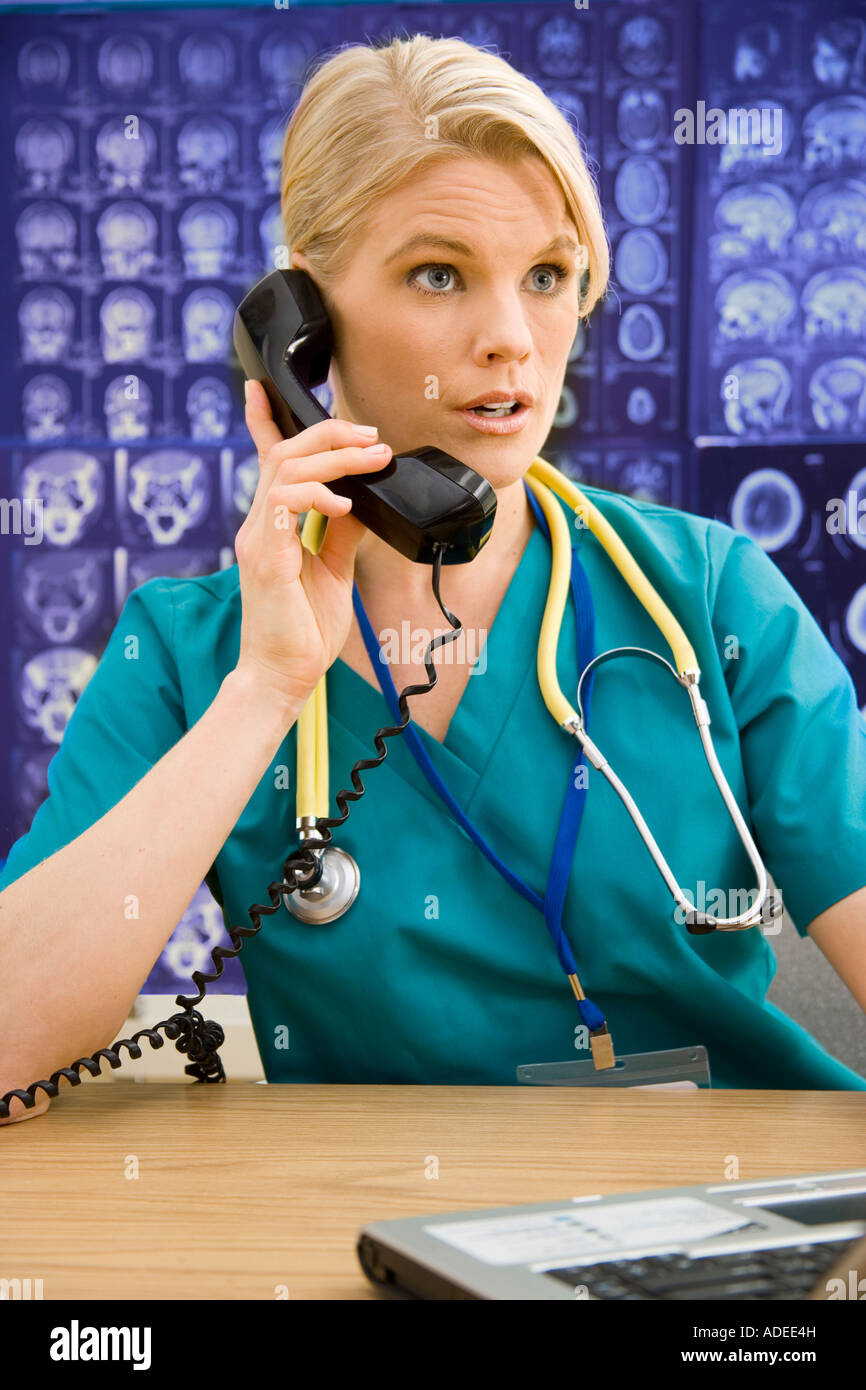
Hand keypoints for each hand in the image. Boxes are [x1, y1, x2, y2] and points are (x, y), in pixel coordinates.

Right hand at [234, 380, 391, 709]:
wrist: (283, 675)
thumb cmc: (303, 630)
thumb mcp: (334, 570)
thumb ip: (342, 532)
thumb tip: (363, 500)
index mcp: (273, 526)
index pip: (267, 462)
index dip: (263, 421)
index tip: (262, 388)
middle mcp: (260, 525)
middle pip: (283, 453)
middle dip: (329, 434)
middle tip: (372, 437)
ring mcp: (259, 540)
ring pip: (285, 470)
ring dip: (334, 458)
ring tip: (371, 461)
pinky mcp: (266, 559)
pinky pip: (285, 507)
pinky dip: (317, 496)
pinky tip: (344, 504)